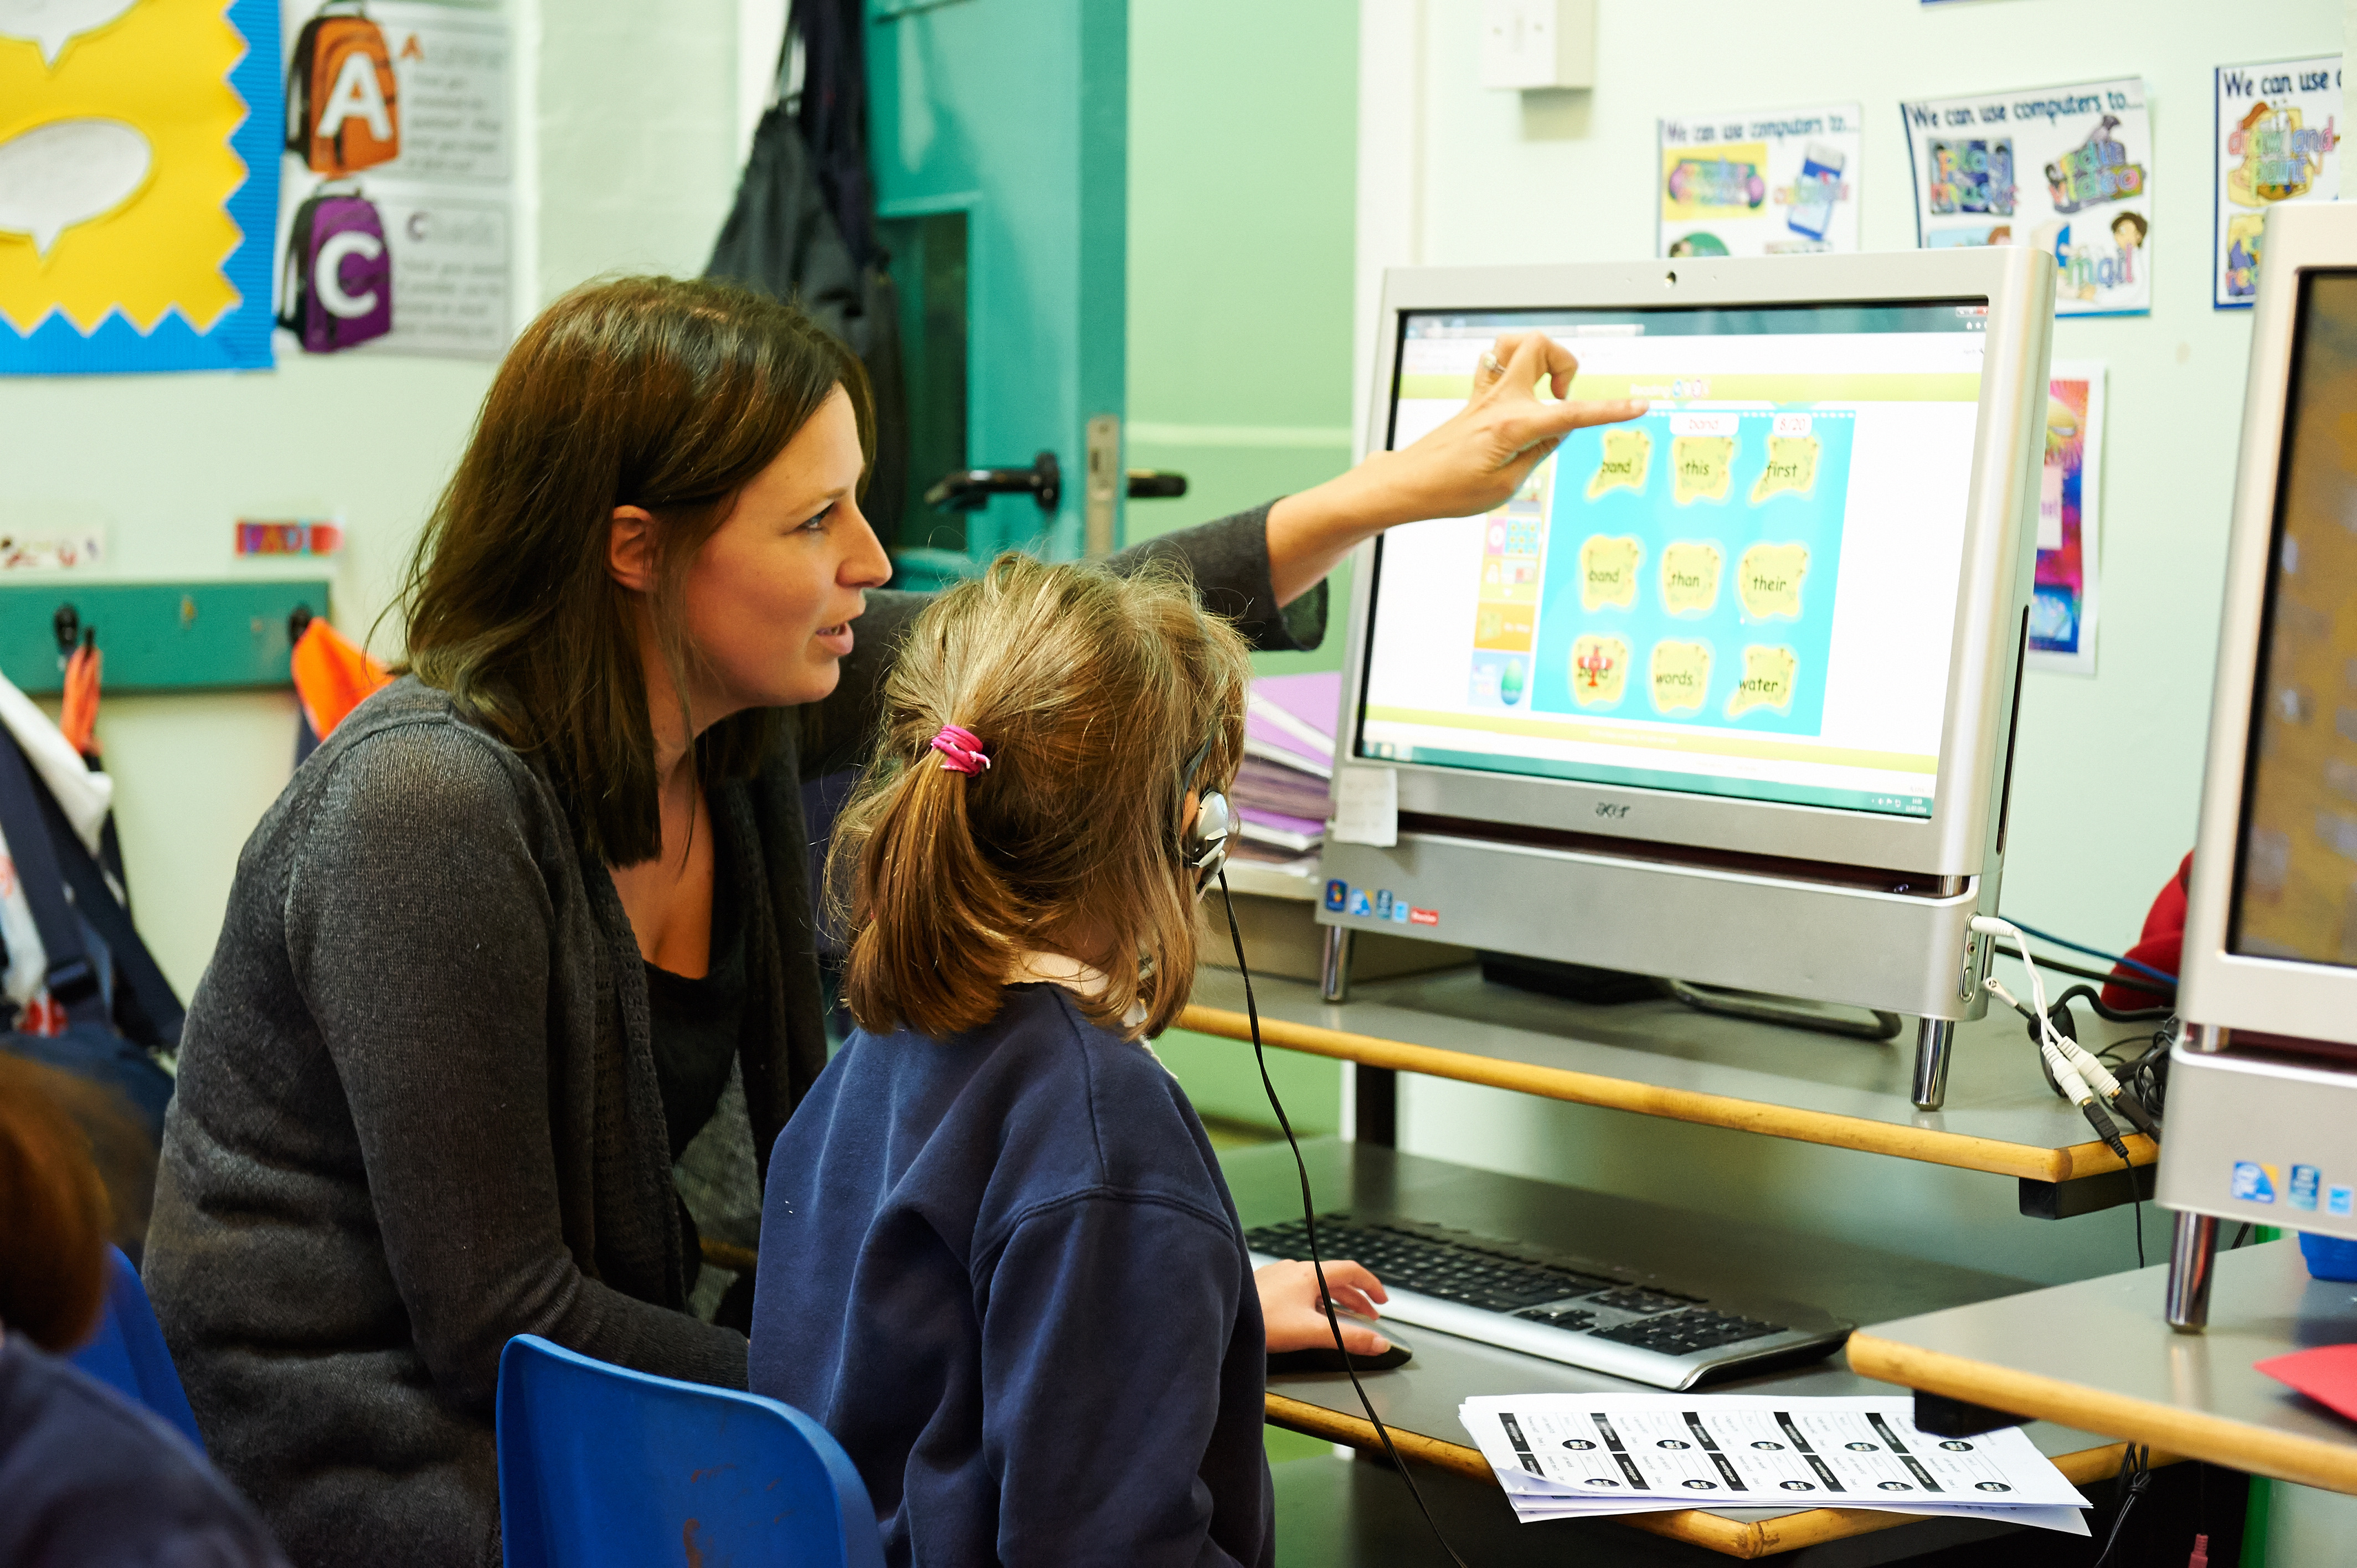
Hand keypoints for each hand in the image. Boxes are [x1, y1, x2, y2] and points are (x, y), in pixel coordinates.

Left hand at [1257, 1258, 1390, 1354]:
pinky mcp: (1265, 1287)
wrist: (1225, 1319)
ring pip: (1316, 1286)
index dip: (1371, 1285)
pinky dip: (1313, 1302)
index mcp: (1310, 1273)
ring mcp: (1278, 1277)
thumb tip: (1379, 1343)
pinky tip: (1308, 1318)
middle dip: (1355, 1299)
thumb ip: (1349, 1338)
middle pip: (1335, 1280)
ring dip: (1334, 1301)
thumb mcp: (1314, 1332)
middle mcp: (1295, 1270)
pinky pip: (1298, 1291)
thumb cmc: (1264, 1321)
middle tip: (1368, 1316)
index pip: (1351, 1270)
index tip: (1382, 1299)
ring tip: (1342, 1319)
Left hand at [1263, 332, 1644, 603]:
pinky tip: (1520, 397)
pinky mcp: (1475, 397)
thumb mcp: (1507, 485)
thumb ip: (1541, 450)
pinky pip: (1499, 363)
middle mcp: (1499, 401)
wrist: (1407, 484)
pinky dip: (1516, 369)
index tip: (1638, 406)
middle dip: (1564, 361)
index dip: (1609, 410)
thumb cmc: (1451, 491)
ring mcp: (1484, 395)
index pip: (1572, 414)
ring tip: (1545, 391)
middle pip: (1539, 344)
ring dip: (1540, 357)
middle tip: (1563, 395)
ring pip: (1516, 343)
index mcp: (1512, 426)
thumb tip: (1562, 426)